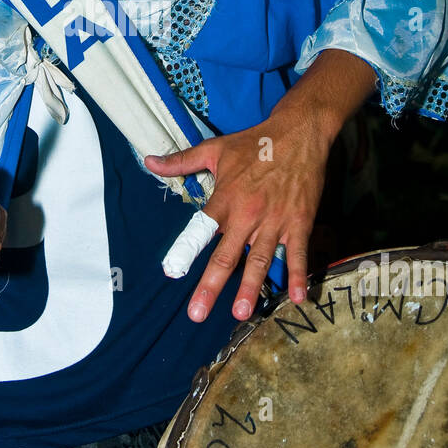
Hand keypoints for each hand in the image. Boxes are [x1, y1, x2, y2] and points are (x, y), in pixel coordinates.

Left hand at [146, 103, 330, 323]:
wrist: (299, 133)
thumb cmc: (254, 143)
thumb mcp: (214, 149)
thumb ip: (181, 161)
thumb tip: (149, 161)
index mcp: (225, 198)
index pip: (201, 229)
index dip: (187, 250)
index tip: (174, 272)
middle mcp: (248, 214)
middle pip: (226, 255)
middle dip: (212, 286)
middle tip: (198, 313)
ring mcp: (275, 221)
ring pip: (260, 260)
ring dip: (251, 288)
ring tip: (241, 313)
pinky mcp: (299, 222)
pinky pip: (298, 253)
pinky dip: (298, 274)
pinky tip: (297, 297)